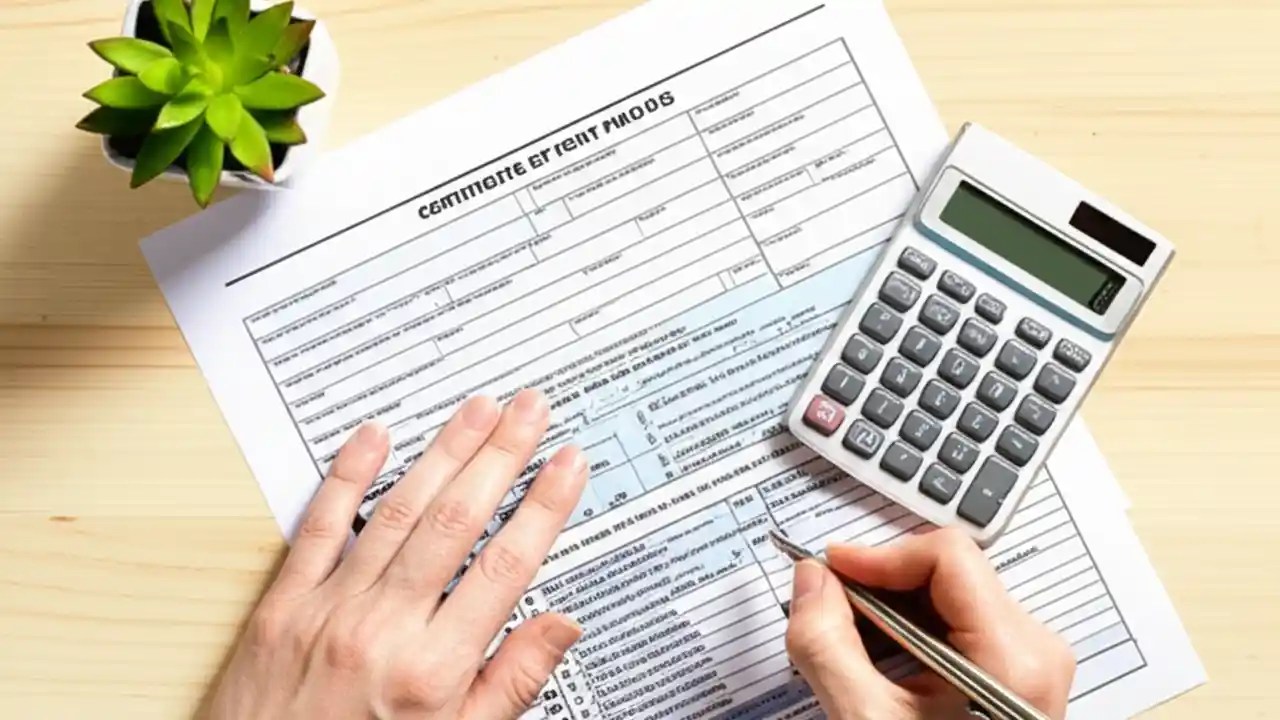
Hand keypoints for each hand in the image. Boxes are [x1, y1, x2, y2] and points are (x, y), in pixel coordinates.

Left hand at [207, 390, 588, 719]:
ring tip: (478, 408)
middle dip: (501, 456)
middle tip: (530, 409)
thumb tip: (561, 625)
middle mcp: (383, 629)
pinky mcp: (283, 605)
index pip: (506, 568)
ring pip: (399, 511)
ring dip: (444, 452)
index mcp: (433, 670)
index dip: (543, 508)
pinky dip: (348, 475)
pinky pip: (320, 526)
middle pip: (457, 522)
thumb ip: (511, 683)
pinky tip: (375, 436)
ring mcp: (329, 610)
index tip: (567, 465)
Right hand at [785, 529, 1075, 719]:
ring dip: (893, 607)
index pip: (946, 556)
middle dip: (880, 584)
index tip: (831, 569)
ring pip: (952, 595)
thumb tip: (811, 582)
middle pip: (950, 571)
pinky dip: (913, 630)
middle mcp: (1036, 652)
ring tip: (851, 639)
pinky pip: (961, 624)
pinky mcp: (1018, 676)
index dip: (879, 555)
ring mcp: (1031, 664)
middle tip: (829, 604)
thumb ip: (826, 643)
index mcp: (1013, 657)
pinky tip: (881, 659)